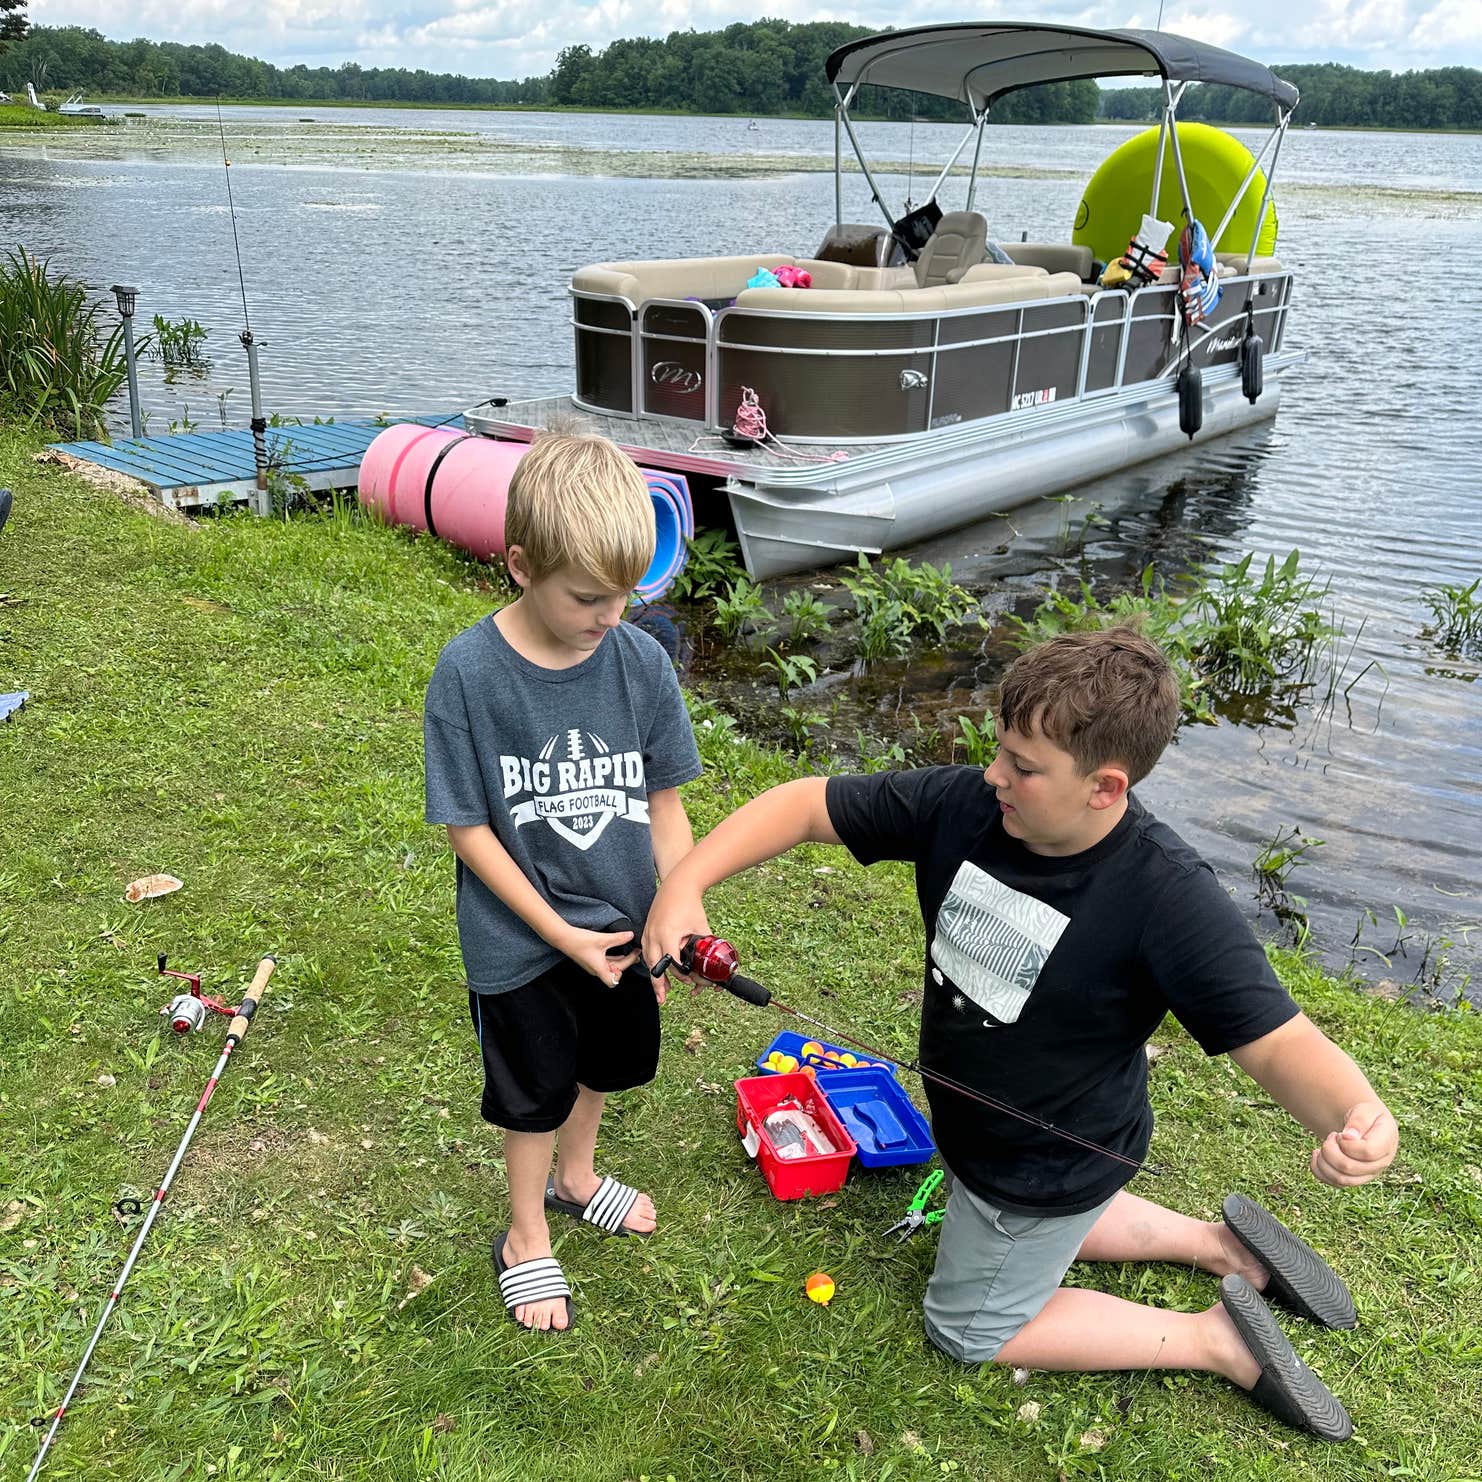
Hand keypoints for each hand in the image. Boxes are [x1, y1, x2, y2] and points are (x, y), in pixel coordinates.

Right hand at [559, 926, 640, 986]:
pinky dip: (614, 957)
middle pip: (615, 971)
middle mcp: (596, 970)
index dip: (623, 971)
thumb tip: (630, 935)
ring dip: (621, 959)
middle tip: (636, 951)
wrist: (563, 937)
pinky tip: (618, 950)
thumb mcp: (602, 939)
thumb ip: (618, 938)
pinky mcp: (591, 959)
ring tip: (630, 951)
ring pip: (611, 966)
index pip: (614, 980)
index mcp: (599, 969)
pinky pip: (605, 961)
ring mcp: (593, 965)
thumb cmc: (579, 942)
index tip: (632, 956)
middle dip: (627, 962)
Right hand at [642, 888, 709, 1004]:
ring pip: (647, 960)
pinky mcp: (647, 929)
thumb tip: (712, 959)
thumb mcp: (701, 926)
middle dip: (658, 984)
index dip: (680, 975)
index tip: (689, 981)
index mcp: (668, 934)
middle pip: (654, 966)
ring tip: (661, 991)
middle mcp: (654, 934)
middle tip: (663, 999)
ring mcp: (648, 932)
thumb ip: (705, 944)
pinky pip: (646, 950)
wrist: (678, 884)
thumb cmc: (689, 903)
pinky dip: (651, 962)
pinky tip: (657, 971)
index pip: (671, 963)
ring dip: (654, 975)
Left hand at [1310, 1101, 1397, 1186]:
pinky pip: (1334, 1183)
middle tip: (1331, 1136)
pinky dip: (1318, 1169)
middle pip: (1349, 1167)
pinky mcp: (1354, 1179)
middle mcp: (1380, 1164)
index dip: (1347, 1144)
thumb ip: (1359, 1121)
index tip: (1340, 1133)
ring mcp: (1367, 1174)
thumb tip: (1348, 1137)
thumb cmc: (1367, 1116)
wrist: (1367, 1125)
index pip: (1367, 1152)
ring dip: (1324, 1161)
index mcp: (1386, 1145)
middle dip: (1331, 1150)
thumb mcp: (1365, 1110)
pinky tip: (1316, 1153)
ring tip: (1324, 1145)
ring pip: (1341, 1179)